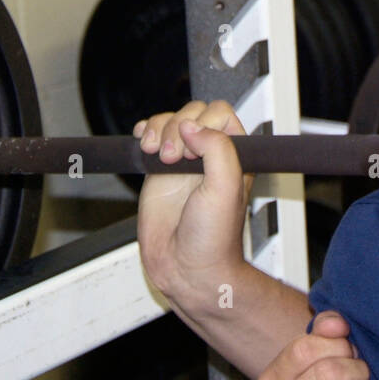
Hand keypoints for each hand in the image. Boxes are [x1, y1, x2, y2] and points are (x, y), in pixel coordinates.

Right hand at [135, 100, 251, 301]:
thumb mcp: (226, 188)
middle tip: (173, 157)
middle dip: (177, 127)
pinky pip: (151, 136)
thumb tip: (193, 126)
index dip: (204, 122)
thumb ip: (217, 149)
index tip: (194, 149)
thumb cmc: (214, 237)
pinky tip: (143, 143)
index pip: (221, 114)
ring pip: (169, 121)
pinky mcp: (158, 170)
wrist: (186, 266)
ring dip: (158, 129)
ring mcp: (183, 161)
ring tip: (157, 155)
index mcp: (235, 155)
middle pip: (192, 113)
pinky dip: (144, 132)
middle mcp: (210, 155)